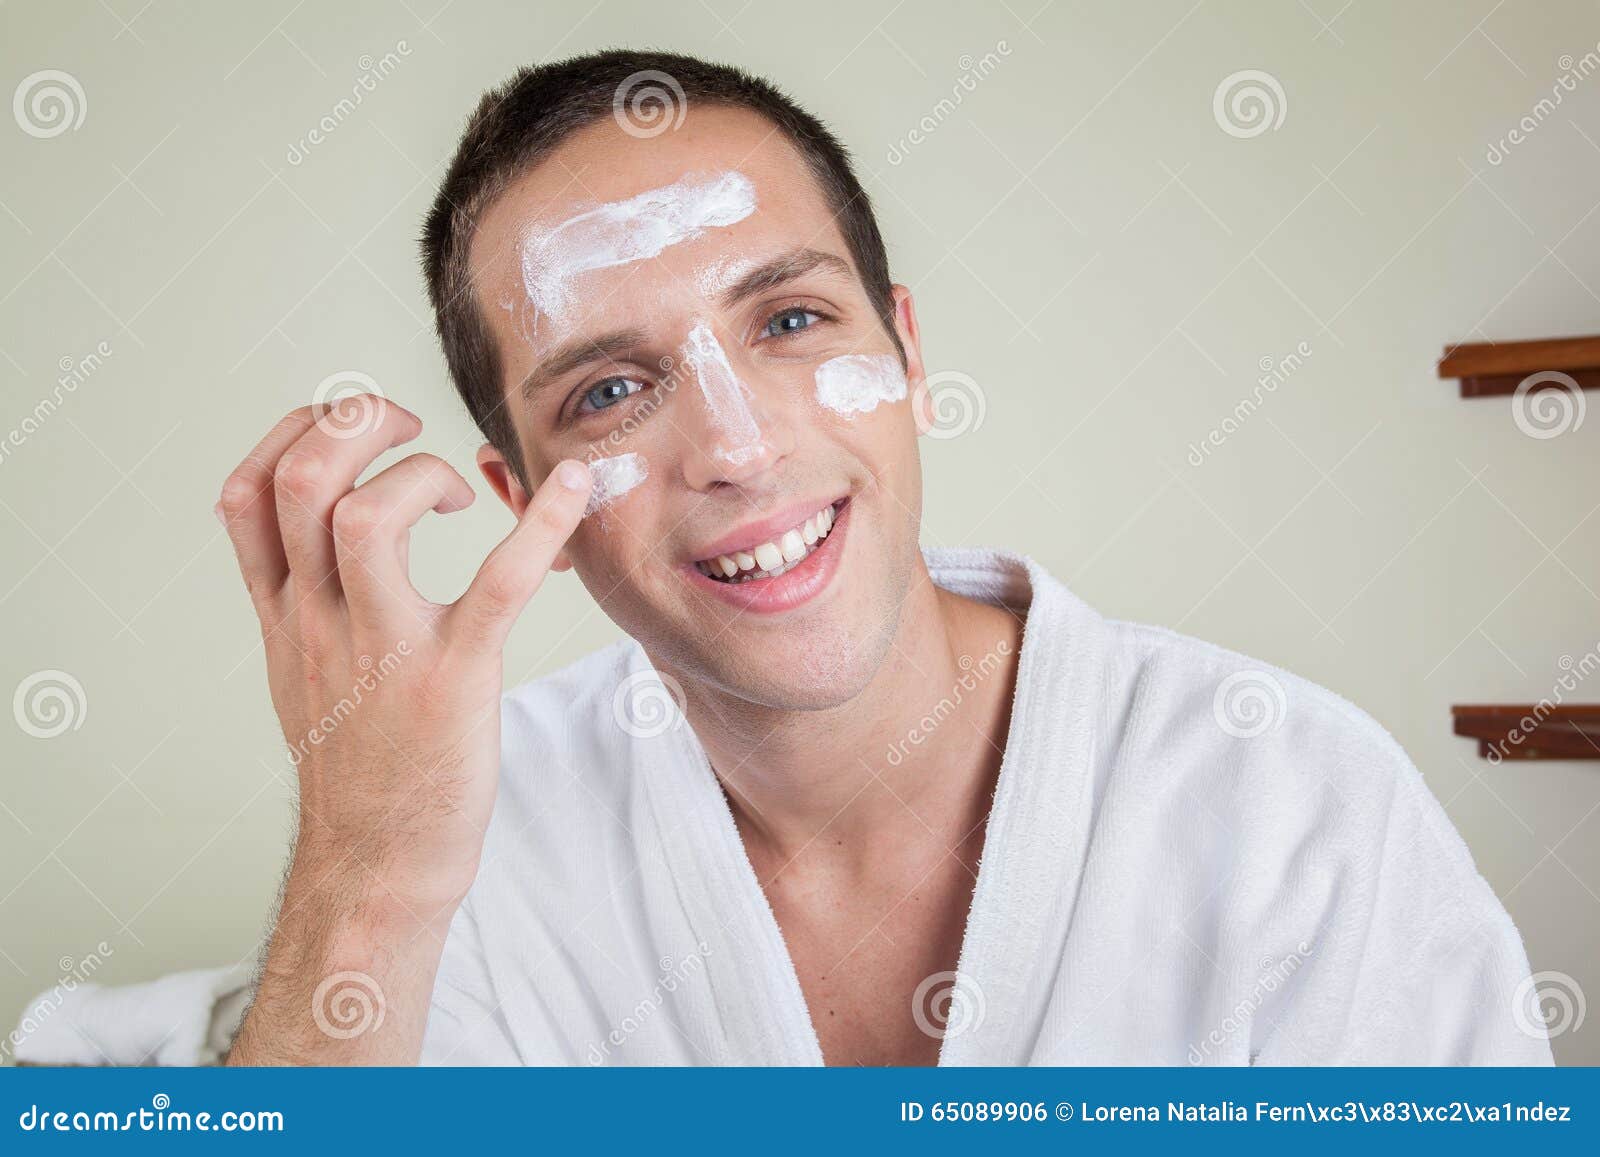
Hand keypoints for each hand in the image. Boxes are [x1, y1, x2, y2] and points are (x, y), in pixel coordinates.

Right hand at [217, 395, 587, 1062]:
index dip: (291, 434)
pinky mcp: (451, 679)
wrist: (377, 866)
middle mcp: (319, 623)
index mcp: (285, 616)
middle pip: (300, 484)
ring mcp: (381, 651)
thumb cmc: (358, 766)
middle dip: (355, 426)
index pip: (246, 494)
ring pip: (365, 520)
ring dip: (419, 474)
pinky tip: (574, 490)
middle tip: (407, 430)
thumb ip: (309, 598)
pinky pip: (494, 584)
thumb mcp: (303, 672)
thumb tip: (329, 532)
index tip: (349, 430)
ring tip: (457, 490)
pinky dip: (539, 526)